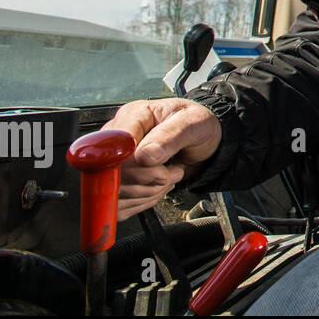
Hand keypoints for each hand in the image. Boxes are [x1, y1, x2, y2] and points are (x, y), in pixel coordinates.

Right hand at [101, 98, 222, 220]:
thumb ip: (170, 136)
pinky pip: (120, 204)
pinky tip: (157, 187)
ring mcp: (115, 161)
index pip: (116, 144)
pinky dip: (143, 201)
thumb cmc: (196, 126)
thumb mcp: (193, 123)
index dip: (132, 161)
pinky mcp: (117, 181)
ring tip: (168, 176)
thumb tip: (145, 154)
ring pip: (117, 191)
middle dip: (148, 177)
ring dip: (149, 191)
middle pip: (115, 171)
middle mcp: (119, 138)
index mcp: (134, 115)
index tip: (153, 165)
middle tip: (170, 172)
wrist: (204, 142)